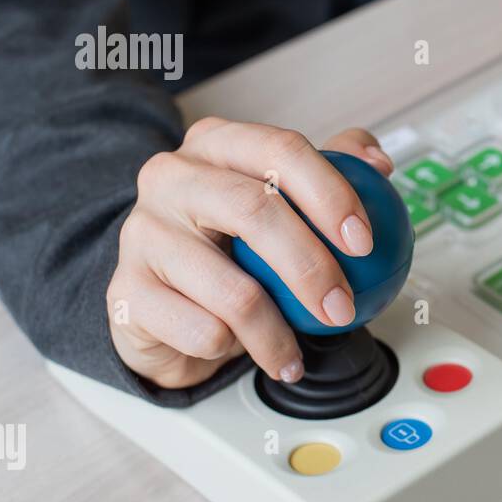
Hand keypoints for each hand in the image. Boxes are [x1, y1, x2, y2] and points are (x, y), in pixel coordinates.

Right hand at [107, 118, 394, 389]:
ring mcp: (141, 233)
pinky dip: (238, 351)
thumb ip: (332, 171)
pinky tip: (254, 358)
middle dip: (311, 267)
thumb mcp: (281, 201)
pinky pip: (203, 330)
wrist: (159, 299)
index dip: (330, 193)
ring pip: (231, 289)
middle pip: (253, 210)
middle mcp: (171, 177)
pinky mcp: (125, 292)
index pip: (281, 150)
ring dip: (278, 334)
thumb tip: (377, 165)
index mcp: (216, 143)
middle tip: (343, 308)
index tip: (363, 241)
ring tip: (297, 355)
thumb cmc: (229, 246)